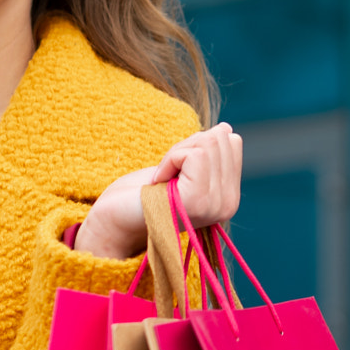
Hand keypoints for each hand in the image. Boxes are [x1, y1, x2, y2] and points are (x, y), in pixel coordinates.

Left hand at [75, 122, 242, 259]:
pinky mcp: (197, 200)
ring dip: (177, 153)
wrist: (116, 220)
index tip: (177, 169)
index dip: (198, 144)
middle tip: (167, 172)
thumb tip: (225, 129)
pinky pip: (194, 154)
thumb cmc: (144, 193)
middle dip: (188, 146)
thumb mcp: (183, 168)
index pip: (232, 142)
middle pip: (222, 139)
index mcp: (228, 197)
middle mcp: (228, 205)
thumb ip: (207, 152)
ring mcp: (215, 204)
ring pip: (209, 143)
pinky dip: (170, 160)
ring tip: (163, 178)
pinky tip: (159, 181)